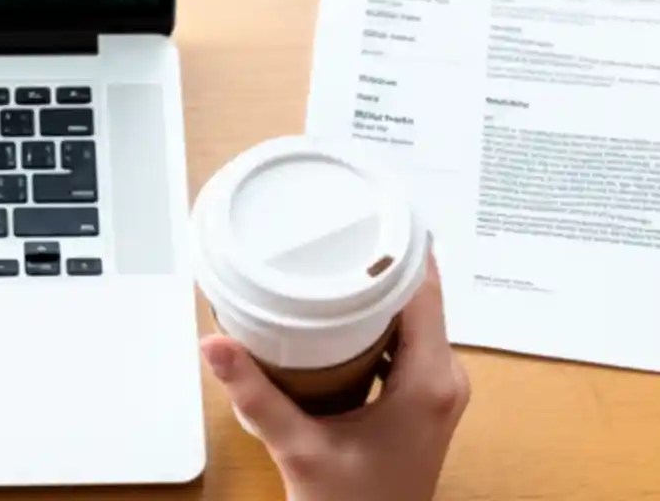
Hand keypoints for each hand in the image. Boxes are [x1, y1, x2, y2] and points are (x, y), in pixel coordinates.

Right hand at [200, 255, 469, 500]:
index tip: (367, 212)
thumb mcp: (299, 447)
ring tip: (331, 263)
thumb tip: (213, 344)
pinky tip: (338, 315)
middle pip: (418, 299)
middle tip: (334, 231)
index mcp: (430, 382)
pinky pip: (407, 344)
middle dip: (375, 265)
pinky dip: (376, 323)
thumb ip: (256, 395)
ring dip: (375, 294)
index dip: (398, 247)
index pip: (425, 291)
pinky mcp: (422, 402)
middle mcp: (445, 380)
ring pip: (412, 320)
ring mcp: (437, 392)